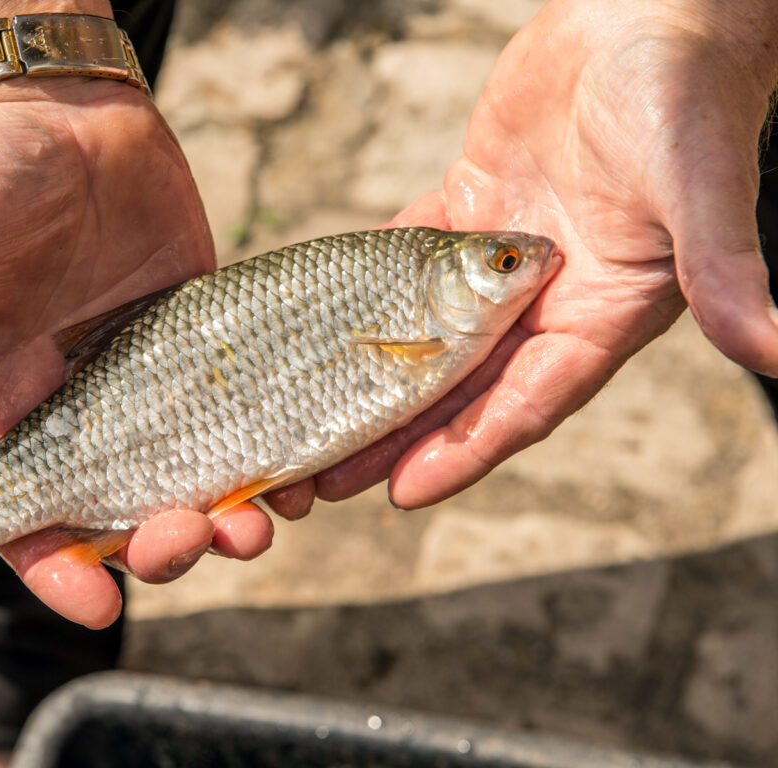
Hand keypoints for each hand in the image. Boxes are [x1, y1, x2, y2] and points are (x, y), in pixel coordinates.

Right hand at [0, 78, 284, 627]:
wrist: (67, 116)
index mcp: (4, 406)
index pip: (23, 516)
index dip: (55, 569)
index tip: (100, 606)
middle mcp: (78, 409)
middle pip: (119, 508)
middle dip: (157, 543)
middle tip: (195, 538)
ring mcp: (148, 382)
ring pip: (187, 475)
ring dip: (221, 515)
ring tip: (257, 525)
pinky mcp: (202, 346)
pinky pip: (240, 416)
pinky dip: (268, 454)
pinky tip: (299, 473)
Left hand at [308, 0, 777, 508]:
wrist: (650, 12)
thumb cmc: (688, 96)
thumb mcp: (699, 188)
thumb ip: (722, 269)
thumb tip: (776, 350)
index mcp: (600, 313)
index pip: (524, 401)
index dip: (465, 450)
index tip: (403, 491)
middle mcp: (544, 299)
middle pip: (461, 384)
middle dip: (399, 435)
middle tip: (331, 479)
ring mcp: (498, 257)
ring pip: (423, 333)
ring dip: (372, 379)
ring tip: (314, 420)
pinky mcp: (466, 207)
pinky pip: (404, 260)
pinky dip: (366, 294)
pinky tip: (320, 325)